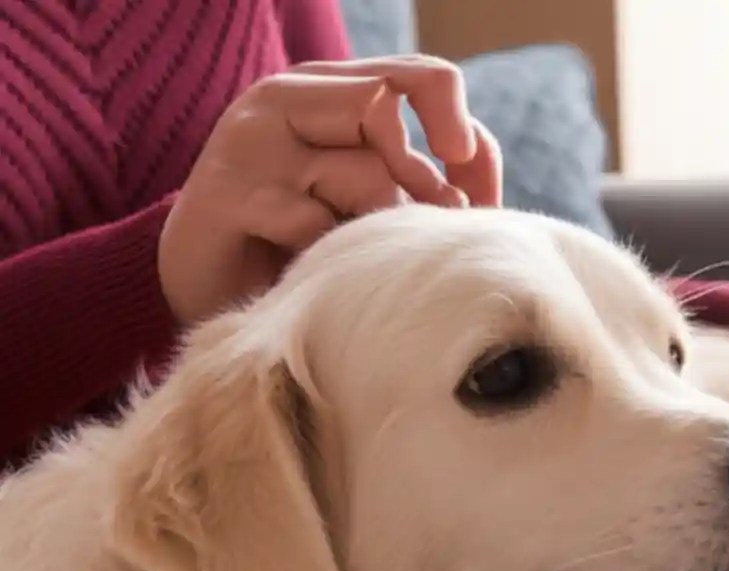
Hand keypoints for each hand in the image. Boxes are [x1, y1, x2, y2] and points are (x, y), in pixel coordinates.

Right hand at [159, 55, 501, 324]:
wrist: (209, 293)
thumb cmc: (303, 245)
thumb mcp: (376, 201)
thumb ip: (433, 173)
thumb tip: (476, 153)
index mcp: (328, 90)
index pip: (417, 75)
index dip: (451, 114)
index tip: (458, 159)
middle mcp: (286, 99)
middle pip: (384, 109)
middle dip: (415, 180)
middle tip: (405, 229)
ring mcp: (252, 141)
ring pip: (363, 171)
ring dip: (372, 227)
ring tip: (342, 254)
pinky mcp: (228, 194)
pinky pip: (315, 223)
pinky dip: (328, 256)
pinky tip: (303, 268)